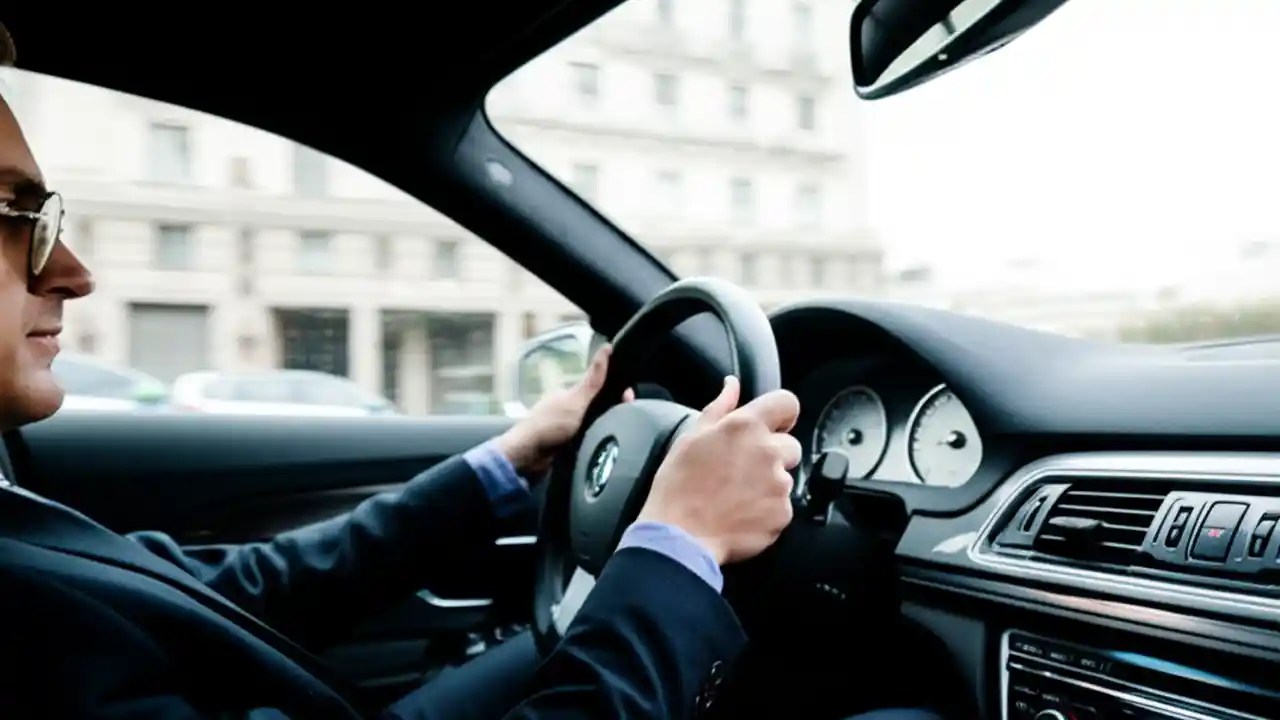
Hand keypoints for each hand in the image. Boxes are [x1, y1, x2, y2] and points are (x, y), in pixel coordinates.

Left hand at [497, 344, 633, 476]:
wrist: (528, 457)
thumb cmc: (549, 425)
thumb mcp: (576, 400)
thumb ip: (593, 380)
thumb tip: (606, 348)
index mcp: (568, 394)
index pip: (598, 388)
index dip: (615, 391)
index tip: (629, 398)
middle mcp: (567, 409)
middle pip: (597, 406)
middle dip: (611, 410)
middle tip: (624, 417)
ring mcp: (564, 428)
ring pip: (593, 425)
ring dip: (603, 428)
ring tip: (617, 432)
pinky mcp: (564, 447)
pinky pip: (586, 441)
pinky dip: (594, 442)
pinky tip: (602, 445)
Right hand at [636, 376, 801, 565]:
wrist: (679, 536)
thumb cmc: (678, 486)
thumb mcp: (691, 437)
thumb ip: (719, 407)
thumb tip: (732, 384)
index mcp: (746, 426)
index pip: (787, 403)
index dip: (781, 415)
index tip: (772, 427)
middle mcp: (768, 451)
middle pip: (791, 446)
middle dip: (773, 455)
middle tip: (742, 471)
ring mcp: (779, 484)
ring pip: (785, 478)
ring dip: (768, 485)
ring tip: (736, 496)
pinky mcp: (783, 514)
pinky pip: (783, 507)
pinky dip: (767, 511)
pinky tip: (741, 514)